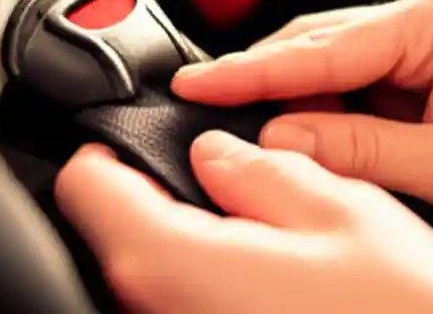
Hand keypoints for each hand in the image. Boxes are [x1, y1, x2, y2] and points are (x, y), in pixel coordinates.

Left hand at [55, 135, 432, 313]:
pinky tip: (279, 289)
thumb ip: (266, 170)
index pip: (84, 183)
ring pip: (155, 271)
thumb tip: (218, 151)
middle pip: (116, 230)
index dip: (117, 144)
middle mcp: (156, 311)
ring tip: (274, 242)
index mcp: (173, 262)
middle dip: (169, 195)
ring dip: (200, 245)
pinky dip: (217, 286)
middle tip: (241, 185)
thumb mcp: (348, 215)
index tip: (154, 136)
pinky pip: (187, 306)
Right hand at [172, 0, 432, 253]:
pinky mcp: (423, 65)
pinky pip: (353, 85)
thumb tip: (278, 136)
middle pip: (317, 45)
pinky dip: (323, 112)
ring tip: (244, 132)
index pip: (326, 49)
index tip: (196, 84)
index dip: (254, 72)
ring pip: (329, 64)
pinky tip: (294, 134)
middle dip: (263, 80)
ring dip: (292, 99)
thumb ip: (363, 151)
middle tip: (200, 108)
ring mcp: (425, 37)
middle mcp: (429, 14)